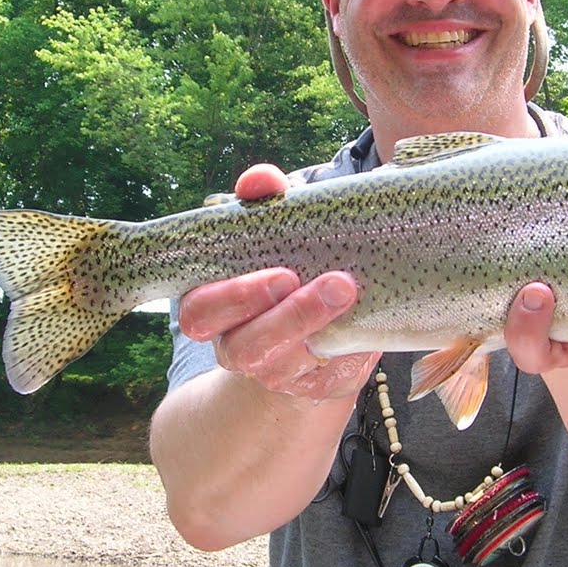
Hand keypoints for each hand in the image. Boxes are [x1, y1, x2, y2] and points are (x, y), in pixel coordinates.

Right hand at [176, 164, 379, 403]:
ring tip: (351, 292)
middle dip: (290, 316)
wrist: (307, 319)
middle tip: (333, 283)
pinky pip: (330, 378)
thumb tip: (260, 181)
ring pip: (288, 365)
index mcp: (212, 309)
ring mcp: (275, 373)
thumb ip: (263, 198)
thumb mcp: (271, 228)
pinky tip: (366, 321)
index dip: (236, 297)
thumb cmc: (282, 262)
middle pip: (246, 347)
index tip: (283, 273)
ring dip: (322, 326)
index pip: (201, 312)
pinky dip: (351, 351)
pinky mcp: (315, 386)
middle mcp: (236, 347)